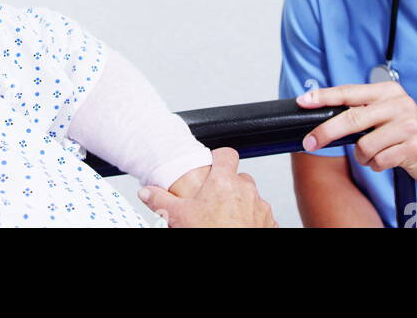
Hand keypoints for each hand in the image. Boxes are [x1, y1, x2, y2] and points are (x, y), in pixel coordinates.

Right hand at [138, 148, 276, 227]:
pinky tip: (235, 227)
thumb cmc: (210, 233)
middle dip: (226, 185)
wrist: (232, 261)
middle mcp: (246, 190)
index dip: (217, 158)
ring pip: (250, 196)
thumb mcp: (179, 216)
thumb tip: (147, 193)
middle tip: (211, 199)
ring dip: (239, 202)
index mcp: (224, 181)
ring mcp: (260, 206)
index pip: (226, 154)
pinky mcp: (269, 222)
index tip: (211, 165)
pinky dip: (250, 218)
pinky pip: (259, 214)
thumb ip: (161, 200)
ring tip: (222, 218)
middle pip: (238, 177)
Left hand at [297, 83, 416, 185]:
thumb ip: (359, 110)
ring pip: (364, 146)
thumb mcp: (384, 113)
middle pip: (351, 118)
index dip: (324, 97)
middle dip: (326, 132)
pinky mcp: (415, 147)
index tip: (303, 101)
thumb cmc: (404, 132)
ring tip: (376, 153)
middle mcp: (399, 104)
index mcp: (388, 91)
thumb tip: (320, 115)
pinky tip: (389, 159)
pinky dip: (377, 165)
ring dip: (364, 156)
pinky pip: (379, 161)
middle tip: (310, 142)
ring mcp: (409, 125)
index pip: (349, 92)